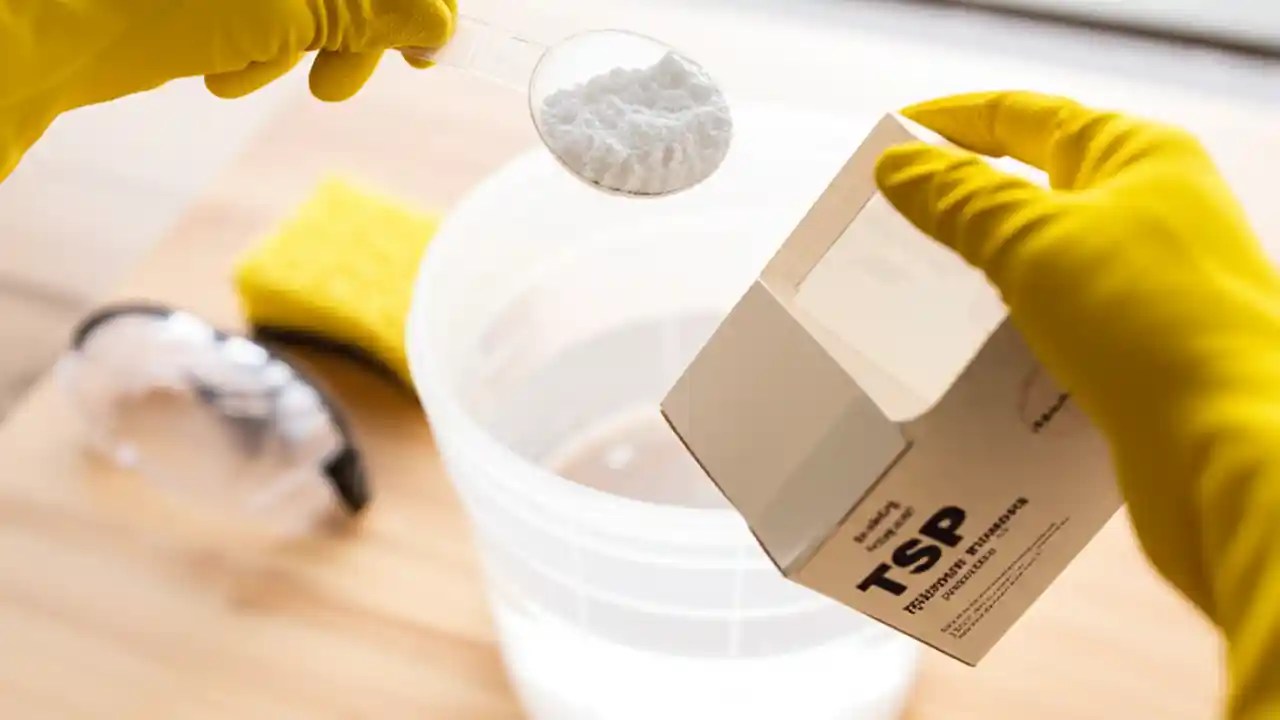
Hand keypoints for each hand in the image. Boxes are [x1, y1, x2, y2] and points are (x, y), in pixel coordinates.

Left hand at [1, 0, 455, 178]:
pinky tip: (228, 71)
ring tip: (256, 75)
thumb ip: (377, 7)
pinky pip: (267, 12)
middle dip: (354, 30)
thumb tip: (438, 23)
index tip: (425, 45)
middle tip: (339, 82)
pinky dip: (261, 47)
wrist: (34, 26)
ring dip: (302, 46)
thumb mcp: (299, 1)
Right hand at [876, 91, 1279, 716]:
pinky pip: (1058, 321)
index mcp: (1138, 157)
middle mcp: (1153, 211)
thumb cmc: (1149, 321)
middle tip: (888, 223)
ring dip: (983, 274)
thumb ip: (959, 200)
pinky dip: (1011, 327)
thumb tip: (897, 167)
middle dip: (962, 203)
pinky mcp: (1143, 350)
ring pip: (1045, 261)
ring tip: (913, 290)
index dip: (952, 122)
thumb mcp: (1034, 242)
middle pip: (1036, 186)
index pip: (1026, 116)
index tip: (890, 138)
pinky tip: (968, 351)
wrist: (1229, 449)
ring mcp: (1152, 283)